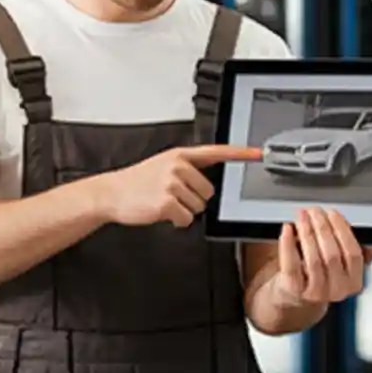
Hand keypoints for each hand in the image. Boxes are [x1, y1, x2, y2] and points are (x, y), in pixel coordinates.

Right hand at [97, 145, 261, 227]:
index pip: (217, 151)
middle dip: (193, 199)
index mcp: (181, 155)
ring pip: (199, 207)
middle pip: (209, 192)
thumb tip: (208, 180)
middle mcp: (178, 165)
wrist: (112, 193)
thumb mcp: (164, 165)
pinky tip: (160, 212)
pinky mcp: (167, 201)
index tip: (259, 153)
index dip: (241, 153)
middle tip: (172, 196)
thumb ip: (187, 167)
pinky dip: (175, 221)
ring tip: (163, 202)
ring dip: (183, 210)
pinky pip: (186, 219)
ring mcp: (172, 182)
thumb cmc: (139, 182)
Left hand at [269, 208, 371, 305]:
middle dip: (322, 227)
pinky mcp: (293, 290)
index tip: (333, 214)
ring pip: (313, 258)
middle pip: (332, 254)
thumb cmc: (322, 276)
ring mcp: (314, 292)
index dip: (343, 230)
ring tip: (302, 216)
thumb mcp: (345, 266)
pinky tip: (288, 229)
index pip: (353, 253)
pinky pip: (291, 264)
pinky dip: (288, 244)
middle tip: (314, 211)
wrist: (296, 298)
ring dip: (307, 232)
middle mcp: (336, 290)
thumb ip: (363, 251)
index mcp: (353, 282)